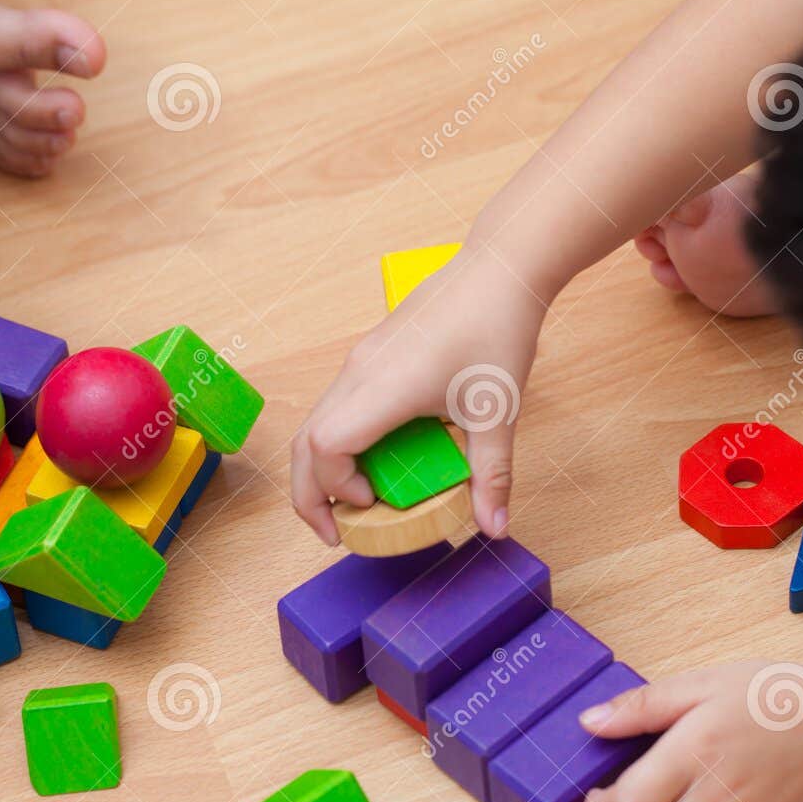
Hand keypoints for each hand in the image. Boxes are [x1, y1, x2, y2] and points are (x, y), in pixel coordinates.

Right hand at [292, 246, 544, 543]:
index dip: (336, 487)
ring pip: (314, 423)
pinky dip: (338, 443)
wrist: (498, 268)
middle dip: (309, 495)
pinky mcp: (368, 355)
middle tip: (334, 534)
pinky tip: (373, 460)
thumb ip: (492, 475)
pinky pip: (334, 407)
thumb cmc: (497, 330)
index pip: (324, 447)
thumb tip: (496, 529)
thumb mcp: (499, 413)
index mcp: (383, 386)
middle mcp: (358, 373)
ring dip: (321, 469)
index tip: (373, 503)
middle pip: (303, 442)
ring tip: (352, 503)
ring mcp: (359, 362)